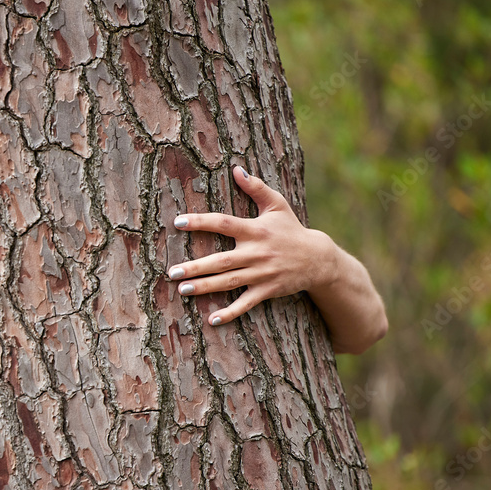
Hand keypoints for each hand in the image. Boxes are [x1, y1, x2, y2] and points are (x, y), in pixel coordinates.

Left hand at [168, 166, 336, 325]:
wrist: (318, 258)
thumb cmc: (291, 228)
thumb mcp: (277, 204)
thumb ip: (256, 187)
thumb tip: (237, 169)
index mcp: (255, 230)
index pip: (223, 223)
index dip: (201, 222)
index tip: (178, 222)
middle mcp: (257, 252)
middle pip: (221, 260)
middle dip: (196, 267)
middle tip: (172, 272)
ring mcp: (262, 273)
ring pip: (229, 282)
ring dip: (205, 287)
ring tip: (182, 290)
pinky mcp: (267, 290)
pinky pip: (246, 303)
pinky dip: (231, 313)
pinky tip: (212, 320)